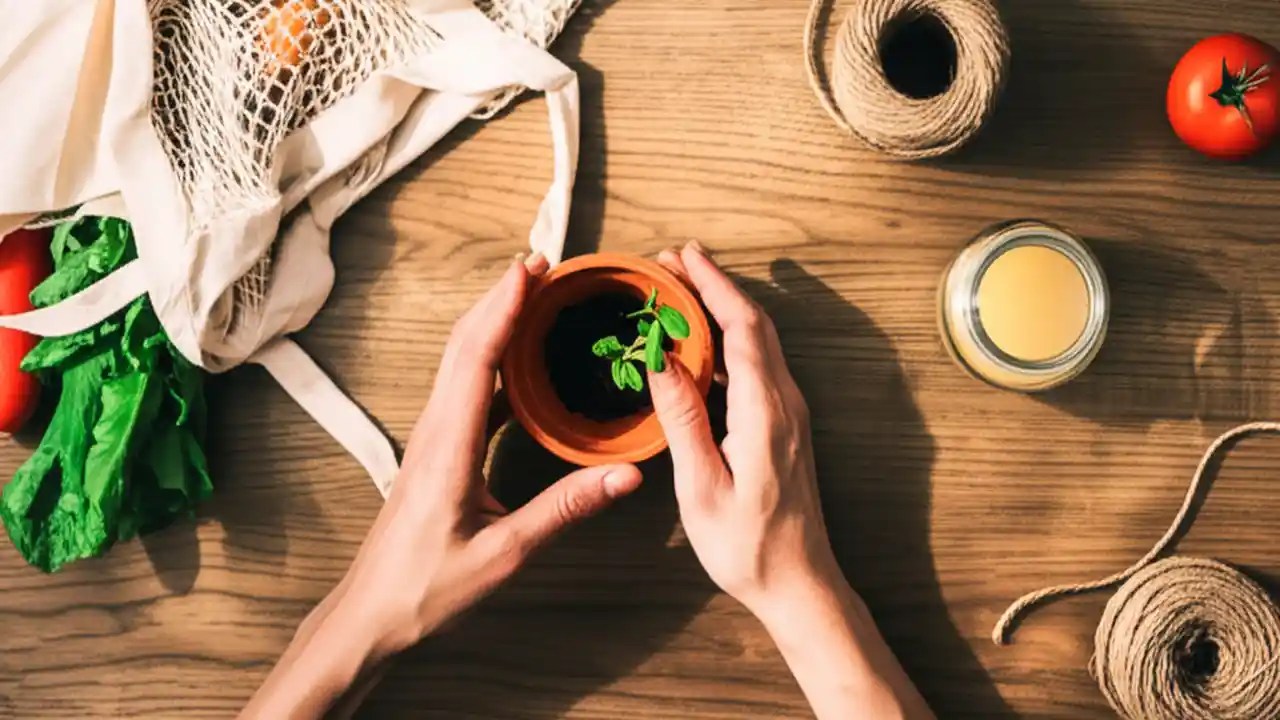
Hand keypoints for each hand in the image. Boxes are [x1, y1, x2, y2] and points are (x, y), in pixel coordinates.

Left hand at [242, 254, 643, 718]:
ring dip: (494, 320)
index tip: (531, 268)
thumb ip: (564, 510)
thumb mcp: (503, 555)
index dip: (503, 307)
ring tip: (534, 297)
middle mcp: (435, 429)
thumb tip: (625, 475)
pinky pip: (465, 388)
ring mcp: (432, 437)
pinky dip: (492, 359)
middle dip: (501, 297)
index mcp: (449, 446)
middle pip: (464, 344)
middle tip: (544, 265)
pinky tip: (520, 362)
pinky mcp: (437, 450)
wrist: (371, 614)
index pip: (475, 357)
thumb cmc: (425, 589)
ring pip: (460, 360)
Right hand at [648, 243, 932, 719]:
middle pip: (753, 324)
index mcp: (765, 411)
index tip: (681, 255)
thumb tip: (659, 360)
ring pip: (758, 342)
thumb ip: (682, 418)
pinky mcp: (784, 426)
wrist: (798, 581)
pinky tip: (698, 347)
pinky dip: (727, 342)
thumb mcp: (701, 485)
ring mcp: (789, 413)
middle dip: (714, 286)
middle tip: (671, 264)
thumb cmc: (747, 545)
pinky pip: (757, 366)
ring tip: (678, 295)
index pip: (741, 327)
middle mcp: (785, 402)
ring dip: (721, 311)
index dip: (712, 284)